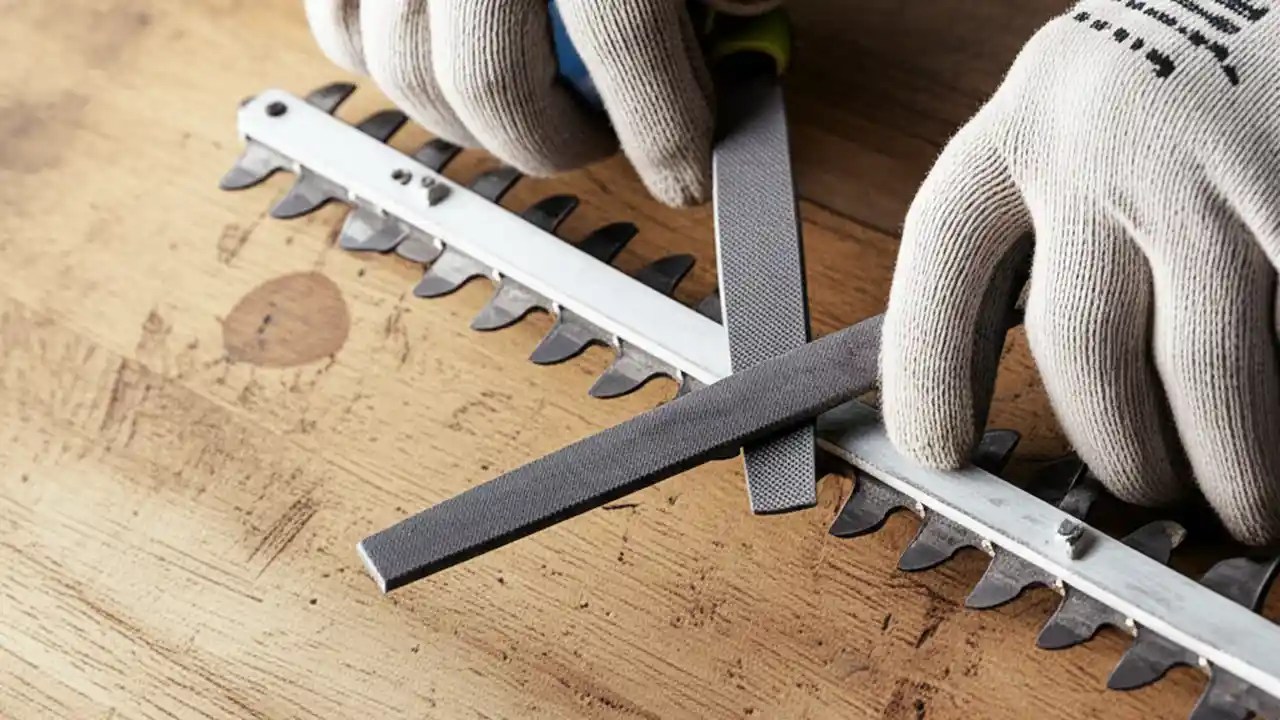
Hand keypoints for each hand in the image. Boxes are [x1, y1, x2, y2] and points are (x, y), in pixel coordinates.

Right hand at [303, 0, 779, 207]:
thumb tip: (745, 11)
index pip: (621, 33)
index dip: (663, 124)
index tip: (687, 177)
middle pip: (494, 79)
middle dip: (557, 142)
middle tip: (601, 143)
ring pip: (408, 73)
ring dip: (477, 122)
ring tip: (531, 112)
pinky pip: (340, 33)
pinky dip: (388, 74)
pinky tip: (442, 77)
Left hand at [880, 0, 1279, 543]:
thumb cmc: (1178, 71)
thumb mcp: (1078, 113)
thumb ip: (1040, 221)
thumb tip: (994, 371)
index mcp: (1026, 121)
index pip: (943, 260)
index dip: (928, 367)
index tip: (935, 447)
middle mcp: (1110, 142)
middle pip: (1080, 346)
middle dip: (1119, 450)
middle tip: (1145, 489)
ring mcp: (1220, 169)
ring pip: (1208, 372)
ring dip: (1228, 465)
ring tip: (1241, 500)